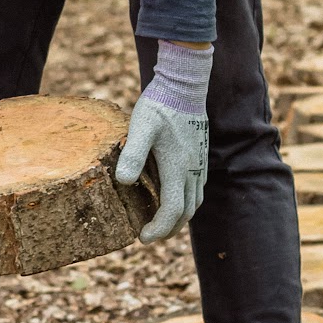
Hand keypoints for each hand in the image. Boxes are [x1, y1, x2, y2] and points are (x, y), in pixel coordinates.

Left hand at [115, 40, 212, 241]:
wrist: (184, 85)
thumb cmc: (159, 105)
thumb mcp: (140, 127)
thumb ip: (132, 154)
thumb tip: (122, 182)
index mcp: (178, 168)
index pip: (172, 211)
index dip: (158, 229)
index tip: (141, 237)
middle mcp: (193, 170)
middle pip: (186, 213)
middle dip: (168, 229)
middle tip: (149, 235)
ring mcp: (199, 164)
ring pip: (194, 202)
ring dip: (179, 217)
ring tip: (160, 222)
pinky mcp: (200, 156)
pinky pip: (197, 189)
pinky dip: (186, 202)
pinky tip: (173, 197)